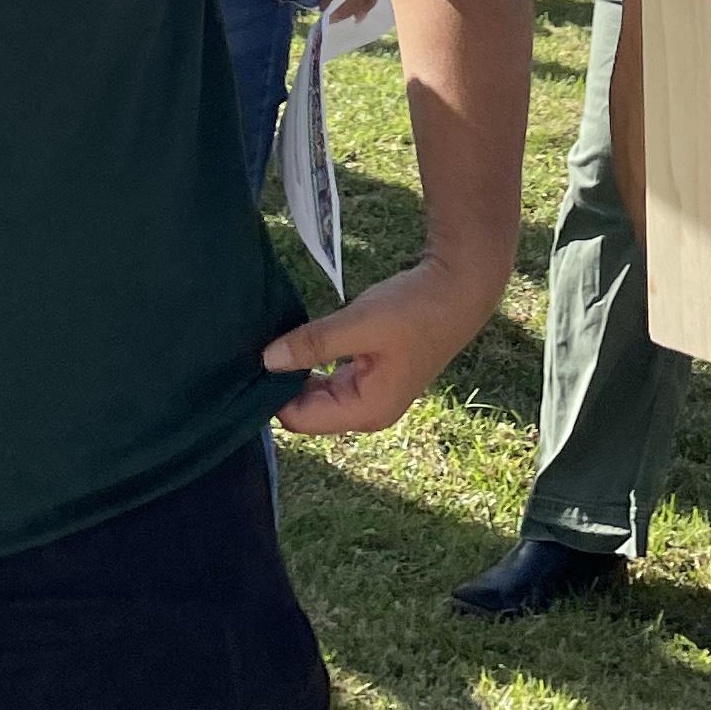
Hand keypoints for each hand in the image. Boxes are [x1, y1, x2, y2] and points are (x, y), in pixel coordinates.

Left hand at [263, 250, 499, 433]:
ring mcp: (372, 394)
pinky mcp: (374, 373)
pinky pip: (331, 378)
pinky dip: (313, 364)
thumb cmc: (413, 310)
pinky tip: (298, 341)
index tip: (251, 362)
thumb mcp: (359, 324)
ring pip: (317, 394)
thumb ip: (313, 344)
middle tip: (254, 350)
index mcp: (366, 411)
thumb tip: (266, 360)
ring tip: (271, 343)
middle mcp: (367, 412)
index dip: (273, 395)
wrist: (460, 290)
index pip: (300, 420)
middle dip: (282, 384)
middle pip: (307, 411)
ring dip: (297, 372)